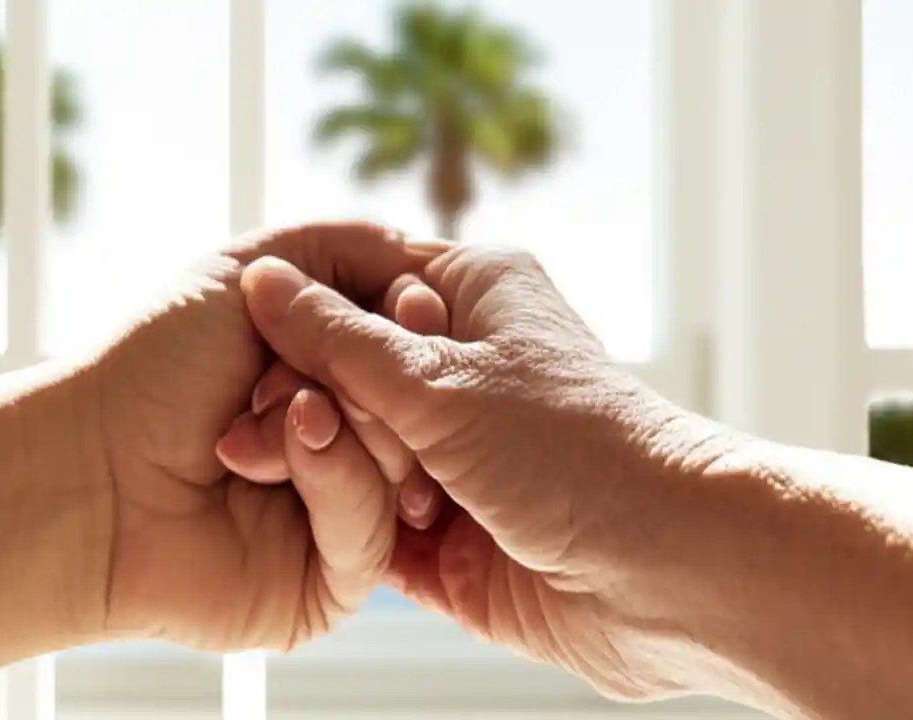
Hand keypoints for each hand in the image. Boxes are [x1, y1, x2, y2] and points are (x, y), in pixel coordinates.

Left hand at [85, 223, 447, 650]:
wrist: (88, 467)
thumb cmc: (157, 370)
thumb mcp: (253, 273)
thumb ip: (348, 250)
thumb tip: (426, 266)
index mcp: (342, 381)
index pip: (429, 355)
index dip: (423, 329)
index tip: (405, 308)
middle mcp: (352, 446)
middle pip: (428, 413)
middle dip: (365, 374)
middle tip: (299, 368)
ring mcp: (345, 515)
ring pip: (408, 469)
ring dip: (334, 423)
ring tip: (266, 411)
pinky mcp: (330, 582)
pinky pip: (372, 531)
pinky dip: (333, 476)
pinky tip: (286, 448)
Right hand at [236, 244, 743, 698]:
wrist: (671, 574)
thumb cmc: (580, 450)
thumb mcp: (441, 381)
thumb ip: (339, 340)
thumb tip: (262, 281)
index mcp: (475, 296)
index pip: (359, 285)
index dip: (298, 316)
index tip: (241, 348)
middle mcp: (464, 369)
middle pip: (347, 374)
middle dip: (304, 407)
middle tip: (245, 433)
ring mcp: (454, 454)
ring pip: (354, 453)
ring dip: (328, 469)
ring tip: (283, 475)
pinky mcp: (449, 534)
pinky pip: (371, 524)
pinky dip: (350, 526)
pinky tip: (324, 525)